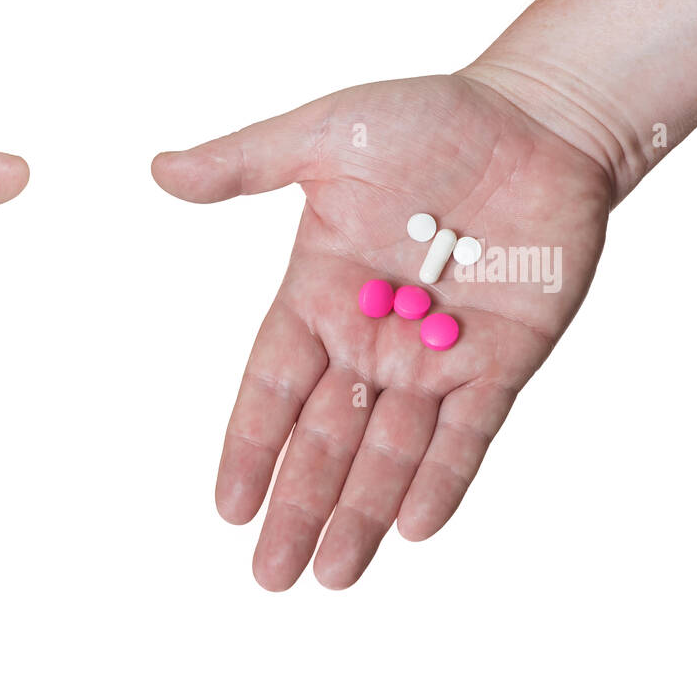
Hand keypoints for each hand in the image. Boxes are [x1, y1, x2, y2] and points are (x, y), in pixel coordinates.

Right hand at [152, 73, 610, 589]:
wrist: (536, 118)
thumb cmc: (426, 120)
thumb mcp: (324, 135)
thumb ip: (245, 165)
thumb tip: (160, 172)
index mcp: (317, 298)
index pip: (270, 388)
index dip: (248, 447)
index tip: (226, 508)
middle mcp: (369, 342)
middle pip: (325, 441)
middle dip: (298, 508)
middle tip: (270, 575)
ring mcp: (435, 356)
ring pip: (391, 451)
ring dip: (361, 514)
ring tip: (332, 577)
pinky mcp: (502, 359)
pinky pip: (468, 431)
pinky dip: (442, 478)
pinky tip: (412, 528)